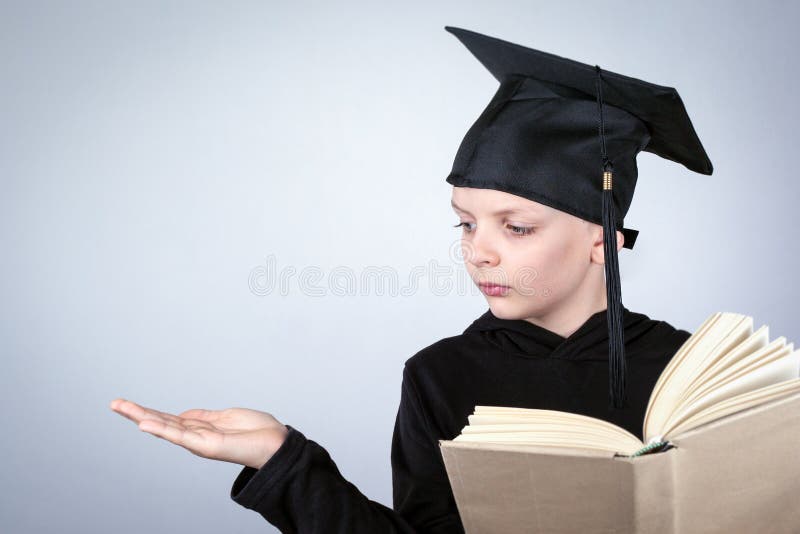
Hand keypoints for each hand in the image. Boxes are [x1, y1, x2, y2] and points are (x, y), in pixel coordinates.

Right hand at [110, 398, 288, 468]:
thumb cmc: (257, 432)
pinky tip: (145, 423)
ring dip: (142, 417)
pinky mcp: (207, 446)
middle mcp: (196, 437)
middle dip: (136, 413)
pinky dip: (163, 429)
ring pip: (165, 428)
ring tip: (121, 408)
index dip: (147, 411)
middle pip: (160, 422)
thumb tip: (182, 415)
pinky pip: (181, 436)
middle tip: (113, 403)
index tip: (126, 404)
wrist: (277, 444)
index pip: (167, 419)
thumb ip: (203, 417)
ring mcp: (200, 442)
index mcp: (199, 429)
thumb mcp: (225, 417)